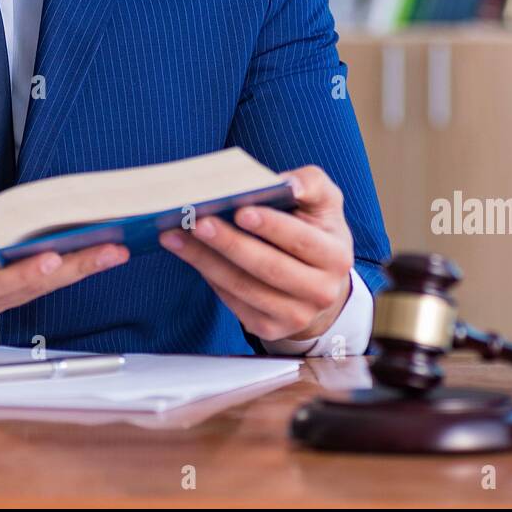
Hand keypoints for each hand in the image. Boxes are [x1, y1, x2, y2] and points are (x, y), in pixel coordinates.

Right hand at [0, 189, 128, 325]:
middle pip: (28, 288)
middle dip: (72, 269)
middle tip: (112, 251)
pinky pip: (33, 287)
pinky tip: (91, 255)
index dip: (21, 275)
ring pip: (38, 289)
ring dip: (77, 270)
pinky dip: (63, 272)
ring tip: (115, 250)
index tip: (51, 260)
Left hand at [157, 164, 353, 343]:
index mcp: (335, 256)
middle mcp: (320, 292)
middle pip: (269, 268)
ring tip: (176, 236)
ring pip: (244, 287)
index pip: (302, 240)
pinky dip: (208, 276)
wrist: (320, 281)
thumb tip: (287, 183)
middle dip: (230, 243)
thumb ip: (311, 183)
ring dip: (206, 260)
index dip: (271, 226)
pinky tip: (189, 255)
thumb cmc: (316, 231)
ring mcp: (295, 315)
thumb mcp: (324, 202)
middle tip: (197, 222)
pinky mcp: (269, 328)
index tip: (240, 210)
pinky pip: (233, 302)